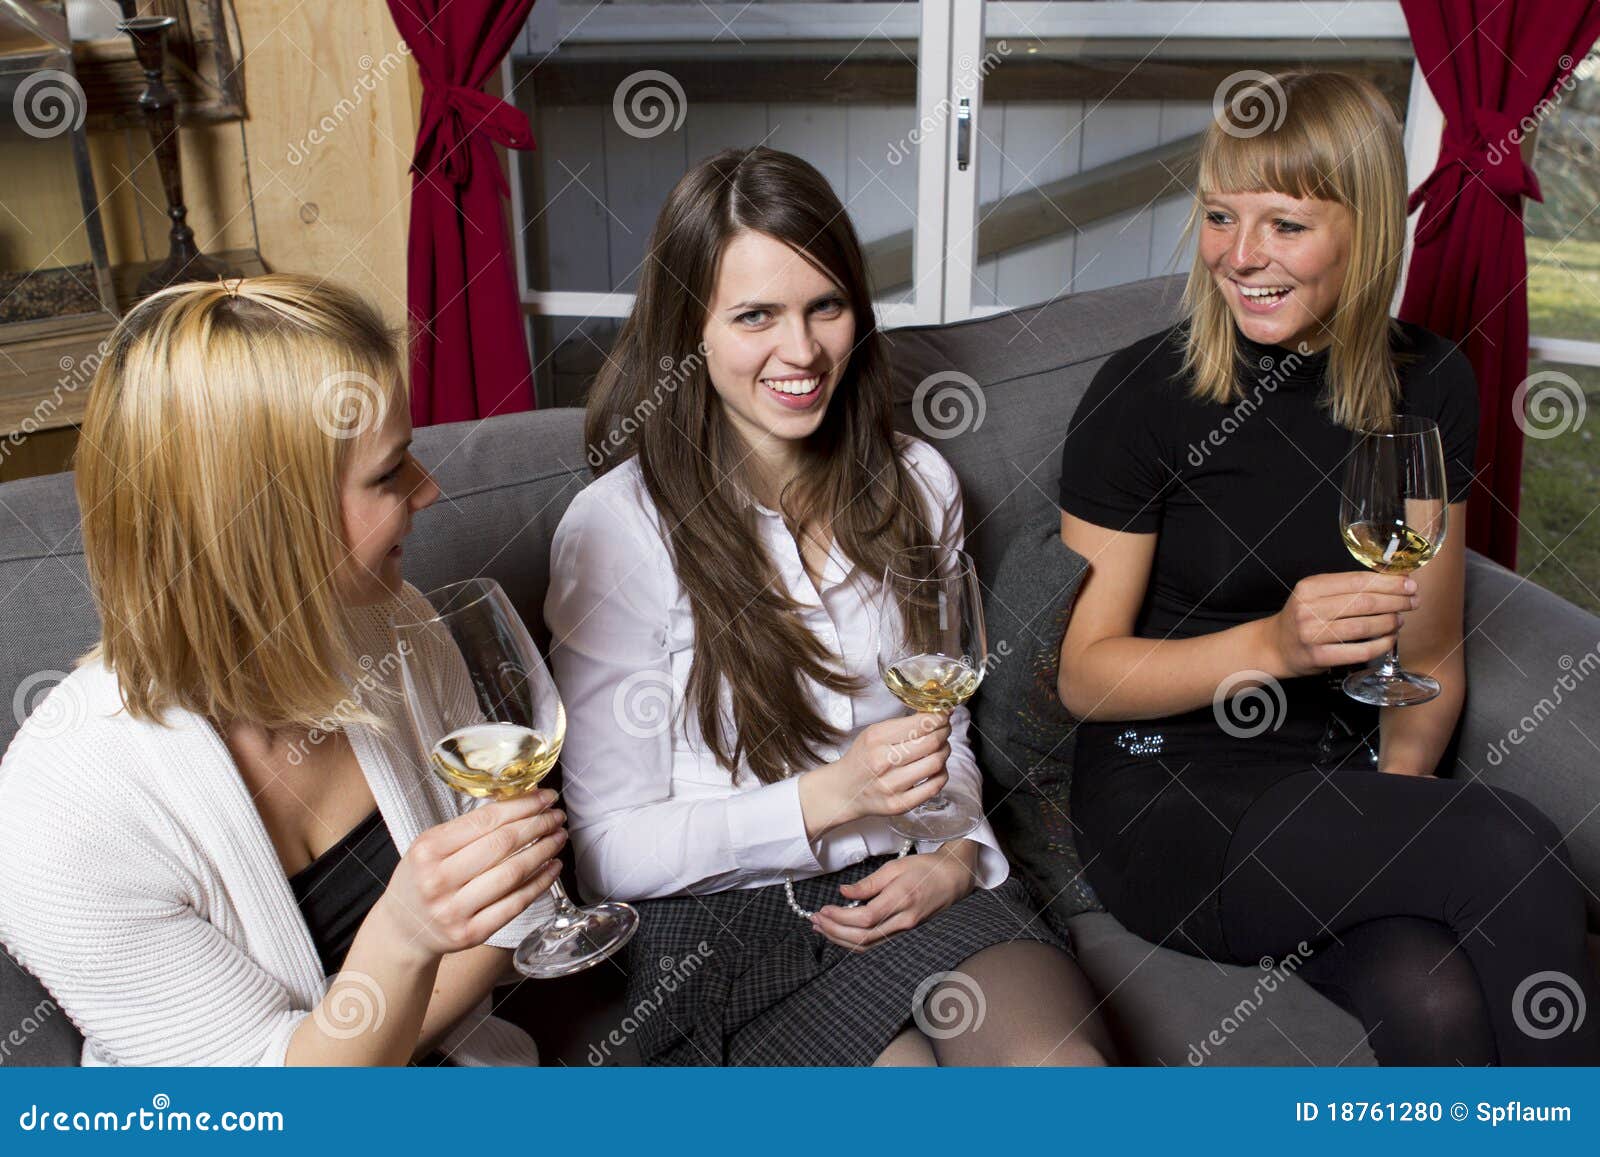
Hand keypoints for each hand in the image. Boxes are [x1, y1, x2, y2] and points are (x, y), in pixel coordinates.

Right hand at [370, 788, 566, 963]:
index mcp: (428, 850)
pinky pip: (515, 904)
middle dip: (538, 826)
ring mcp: (455, 909)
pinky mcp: (471, 933)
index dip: (522, 806)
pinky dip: (540, 883)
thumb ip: (466, 829)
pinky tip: (552, 867)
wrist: (403, 931)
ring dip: (544, 851)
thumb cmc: (421, 880)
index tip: (545, 797)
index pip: (485, 820)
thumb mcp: (429, 847)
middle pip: (502, 844)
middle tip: (557, 816)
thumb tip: (518, 803)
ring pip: (513, 873)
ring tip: (558, 838)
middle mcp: (439, 879)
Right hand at [800, 712, 951, 835]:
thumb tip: (934, 715)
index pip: (919, 724)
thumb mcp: (873, 734)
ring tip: (941, 747)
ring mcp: (893, 786)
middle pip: (931, 743)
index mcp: (877, 740)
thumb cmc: (862, 759)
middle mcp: (884, 762)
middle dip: (944, 732)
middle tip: (945, 729)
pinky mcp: (901, 805)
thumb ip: (901, 725)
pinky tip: (936, 768)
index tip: (945, 713)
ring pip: (936, 763)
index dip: (939, 717)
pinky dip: (942, 774)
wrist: (843, 791)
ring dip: (945, 752)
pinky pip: (935, 787)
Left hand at [811, 840, 979, 950]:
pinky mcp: (903, 933)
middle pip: (863, 937)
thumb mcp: (895, 867)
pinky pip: (875, 943)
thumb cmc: (924, 869)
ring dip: (840, 939)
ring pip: (868, 945)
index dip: (840, 918)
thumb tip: (843, 892)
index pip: (865, 918)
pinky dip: (853, 940)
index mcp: (901, 899)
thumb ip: (868, 883)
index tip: (823, 910)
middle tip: (815, 921)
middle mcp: (903, 920)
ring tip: (821, 928)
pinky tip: (840, 933)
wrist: (952, 880)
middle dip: (835, 931)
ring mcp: (905, 930)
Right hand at [1266, 572, 1418, 677]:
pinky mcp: (1319, 657)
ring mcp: (1313, 634)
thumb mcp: (1316, 594)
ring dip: (1390, 622)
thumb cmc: (1304, 618)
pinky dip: (1381, 644)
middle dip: (1395, 601)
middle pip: (1363, 602)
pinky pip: (1359, 651)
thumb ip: (1347, 587)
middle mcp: (1309, 609)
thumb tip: (1392, 580)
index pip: (1357, 581)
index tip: (1409, 584)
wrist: (1276, 646)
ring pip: (1364, 626)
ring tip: (1400, 619)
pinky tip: (1390, 639)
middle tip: (1413, 602)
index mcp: (1310, 587)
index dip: (1388, 583)